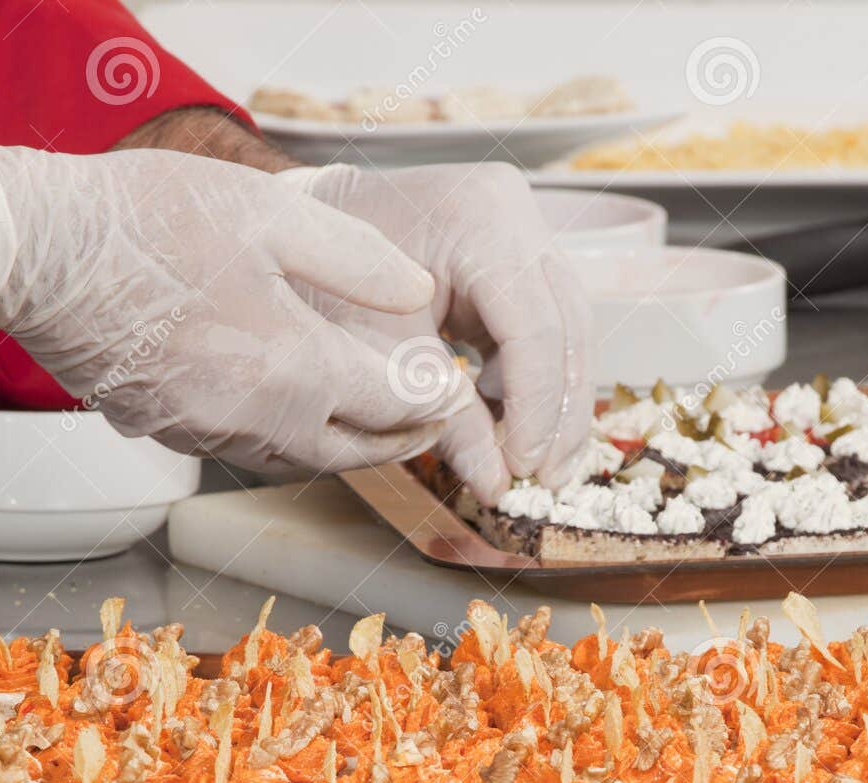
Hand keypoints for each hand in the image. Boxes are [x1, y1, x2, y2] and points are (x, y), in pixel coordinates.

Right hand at [0, 144, 475, 473]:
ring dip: (345, 446)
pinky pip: (248, 448)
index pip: (392, 404)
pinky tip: (293, 413)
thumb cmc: (152, 223)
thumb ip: (359, 259)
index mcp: (297, 369)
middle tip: (431, 426)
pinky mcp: (170, 430)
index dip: (433, 400)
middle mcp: (260, 419)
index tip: (457, 392)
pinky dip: (287, 439)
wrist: (44, 255)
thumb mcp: (274, 215)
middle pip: (355, 451)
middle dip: (400, 441)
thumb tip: (421, 294)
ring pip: (302, 459)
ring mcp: (210, 432)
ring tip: (371, 424)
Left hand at [289, 162, 594, 502]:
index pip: (533, 328)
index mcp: (481, 218)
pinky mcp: (517, 259)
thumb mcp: (381, 356)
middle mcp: (515, 213)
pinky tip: (518, 431)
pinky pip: (546, 328)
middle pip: (566, 328)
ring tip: (540, 468)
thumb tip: (496, 484)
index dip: (538, 407)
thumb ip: (444, 418)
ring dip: (559, 406)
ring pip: (569, 331)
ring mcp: (522, 230)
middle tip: (546, 480)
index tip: (525, 468)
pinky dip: (536, 384)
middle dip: (560, 414)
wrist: (297, 232)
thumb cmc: (324, 281)